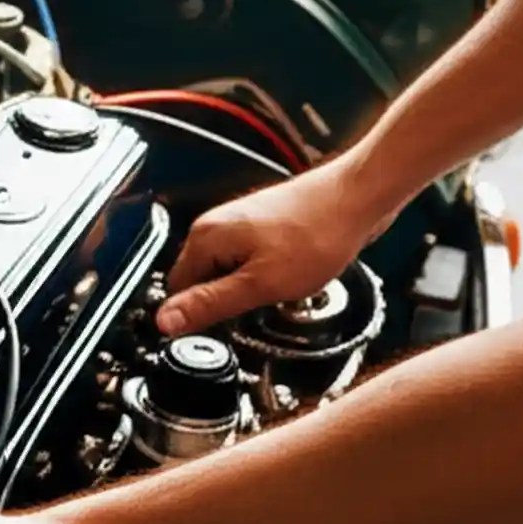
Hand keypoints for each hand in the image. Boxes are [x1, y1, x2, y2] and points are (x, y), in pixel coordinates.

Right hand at [156, 160, 397, 335]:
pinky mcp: (259, 226)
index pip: (176, 291)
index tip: (228, 325)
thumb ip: (210, 304)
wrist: (357, 199)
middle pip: (200, 282)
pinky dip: (263, 276)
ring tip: (280, 286)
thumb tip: (165, 322)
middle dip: (225, 300)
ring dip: (248, 289)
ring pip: (226, 273)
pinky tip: (288, 274)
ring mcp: (237, 224)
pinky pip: (246, 263)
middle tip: (261, 303)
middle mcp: (215, 226)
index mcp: (205, 238)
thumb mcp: (260, 285)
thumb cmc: (317, 235)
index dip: (199, 315)